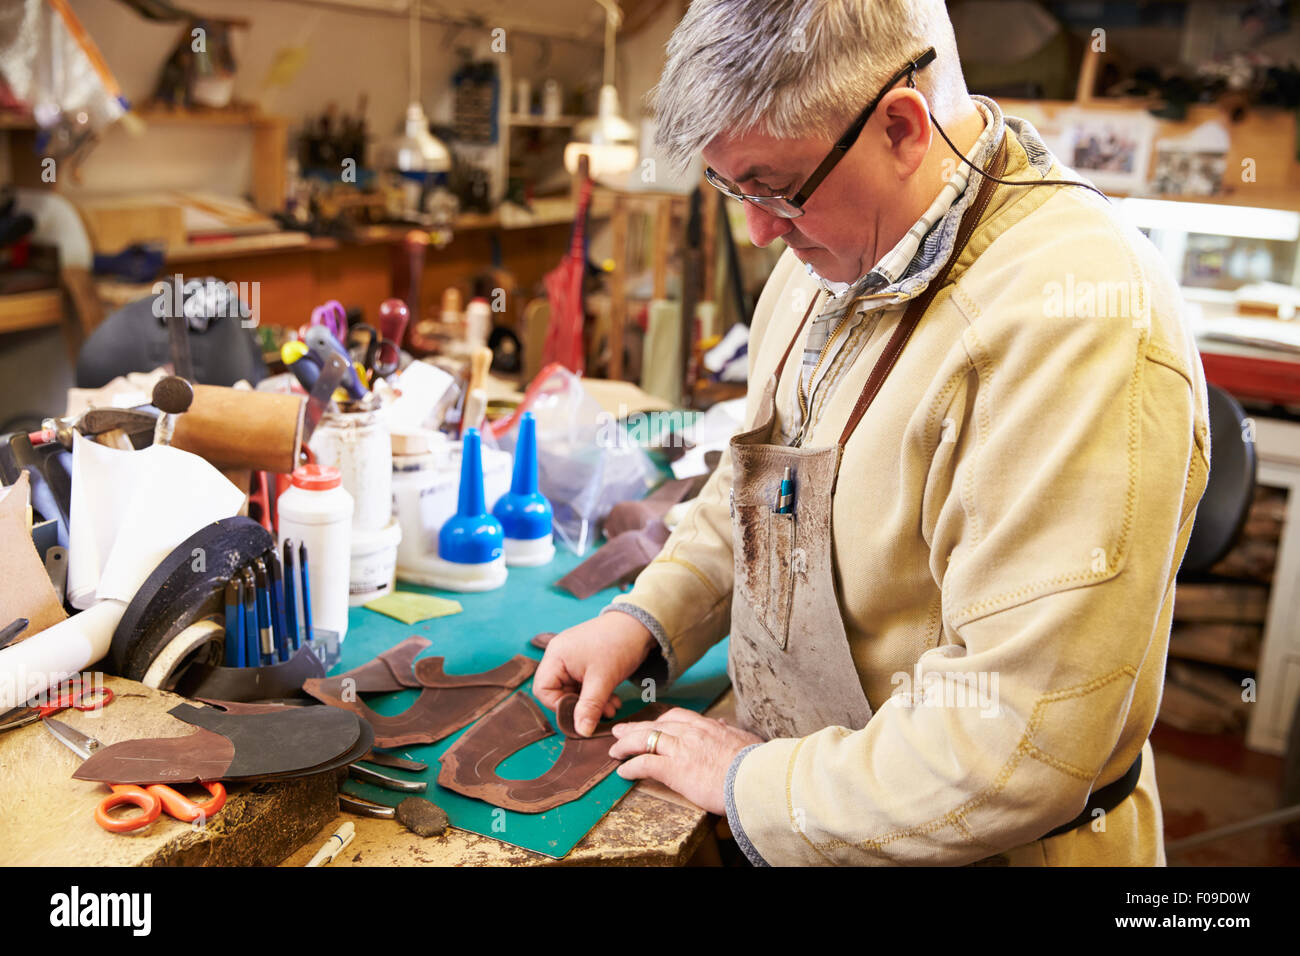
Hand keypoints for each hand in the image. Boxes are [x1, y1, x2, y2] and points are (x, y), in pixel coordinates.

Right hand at [533, 611, 657, 736]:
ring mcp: (573, 658)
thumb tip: (581, 732)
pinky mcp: (586, 661)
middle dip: (581, 706)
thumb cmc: (619, 644)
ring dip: (592, 703)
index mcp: (556, 656)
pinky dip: (597, 694)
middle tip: (602, 713)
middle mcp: (560, 656)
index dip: (559, 706)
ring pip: (574, 690)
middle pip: (559, 692)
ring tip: (612, 708)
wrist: (642, 623)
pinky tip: (613, 700)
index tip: (581, 714)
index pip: (543, 690)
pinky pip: (584, 684)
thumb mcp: (603, 680)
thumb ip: (589, 707)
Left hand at [608, 707, 762, 815]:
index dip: (659, 721)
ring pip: (645, 740)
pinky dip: (631, 766)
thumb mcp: (744, 740)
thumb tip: (724, 725)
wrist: (756, 779)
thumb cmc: (755, 765)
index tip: (650, 724)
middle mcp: (691, 733)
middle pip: (655, 725)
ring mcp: (681, 749)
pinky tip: (622, 772)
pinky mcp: (675, 770)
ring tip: (614, 751)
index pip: (677, 717)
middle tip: (619, 730)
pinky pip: (645, 764)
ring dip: (626, 745)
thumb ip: (730, 732)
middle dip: (635, 728)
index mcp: (707, 726)